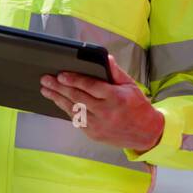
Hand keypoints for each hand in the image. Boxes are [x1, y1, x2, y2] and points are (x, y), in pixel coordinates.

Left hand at [39, 54, 163, 151]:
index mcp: (115, 97)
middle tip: (46, 80)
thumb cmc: (138, 106)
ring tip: (46, 90)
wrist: (146, 134)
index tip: (61, 74)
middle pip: (77, 97)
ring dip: (58, 99)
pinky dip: (66, 110)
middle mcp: (105, 112)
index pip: (90, 86)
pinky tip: (58, 102)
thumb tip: (106, 58)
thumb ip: (116, 72)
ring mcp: (98, 125)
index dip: (74, 79)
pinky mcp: (94, 134)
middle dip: (59, 87)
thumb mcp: (130, 85)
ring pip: (73, 110)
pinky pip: (77, 120)